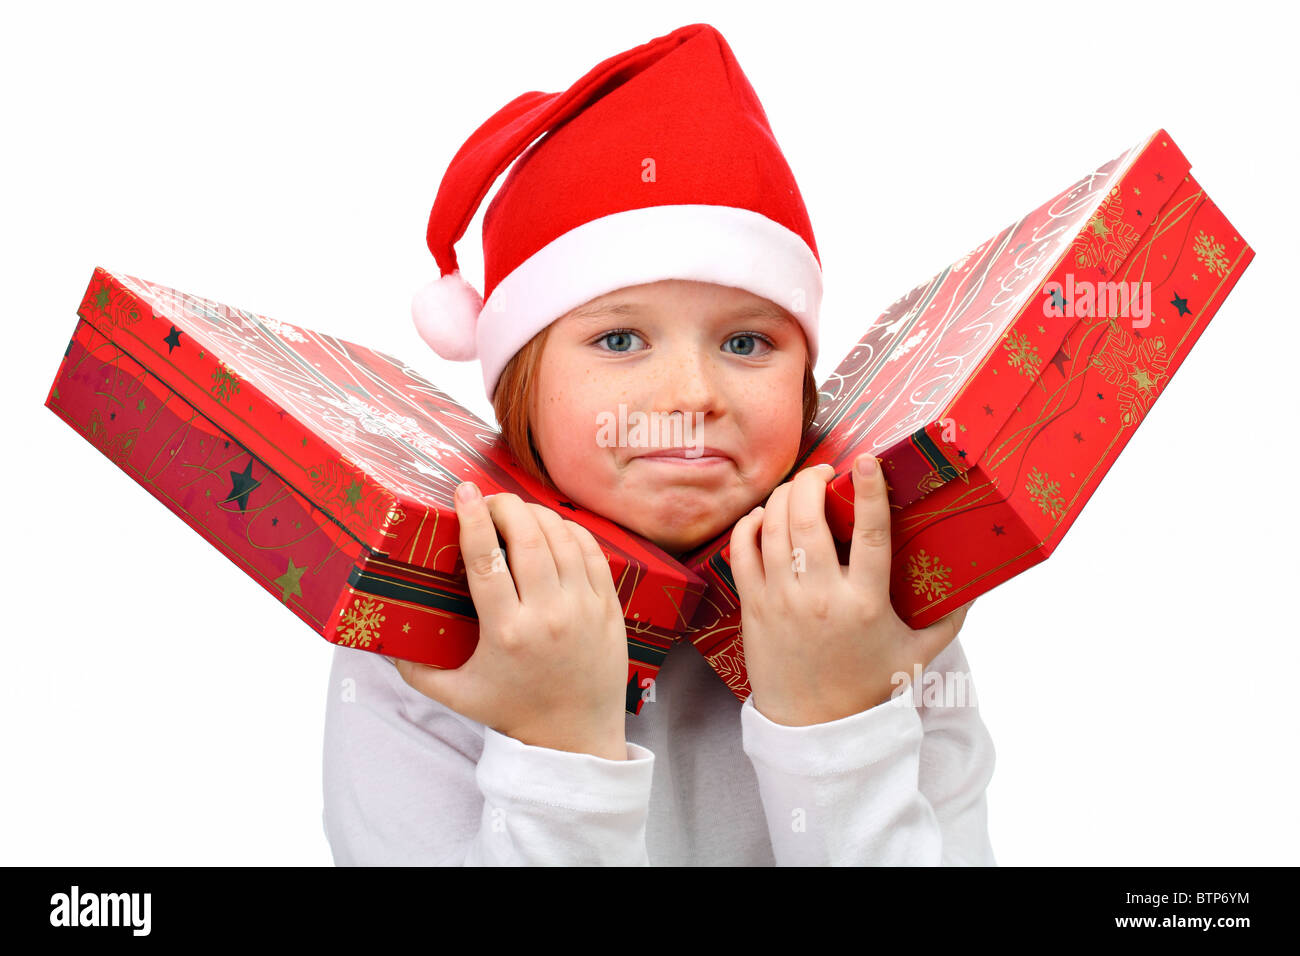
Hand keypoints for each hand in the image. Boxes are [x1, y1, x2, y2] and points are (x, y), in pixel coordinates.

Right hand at [393, 483, 629, 759]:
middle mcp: (548, 615)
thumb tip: (382, 638)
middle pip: (528, 537)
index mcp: (506, 633)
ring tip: (517, 512)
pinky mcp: (608, 607)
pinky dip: (571, 530)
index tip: (464, 491)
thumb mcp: (456, 695)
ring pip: (562, 538)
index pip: (487, 561)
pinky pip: (592, 551)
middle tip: (490, 501)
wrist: (576, 738)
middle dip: (506, 506)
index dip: (474, 519)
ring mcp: (584, 608)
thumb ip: (414, 669)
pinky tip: (552, 528)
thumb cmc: (513, 712)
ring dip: (536, 514)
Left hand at [729, 455, 974, 725]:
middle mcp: (820, 597)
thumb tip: (976, 583)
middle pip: (808, 519)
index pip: (869, 535)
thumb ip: (950, 618)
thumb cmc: (869, 686)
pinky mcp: (754, 607)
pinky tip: (764, 515)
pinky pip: (742, 551)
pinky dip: (750, 524)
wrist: (815, 728)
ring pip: (773, 528)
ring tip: (800, 488)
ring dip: (784, 496)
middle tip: (824, 472)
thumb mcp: (918, 653)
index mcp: (866, 603)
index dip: (867, 492)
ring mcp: (782, 600)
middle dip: (813, 481)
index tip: (866, 460)